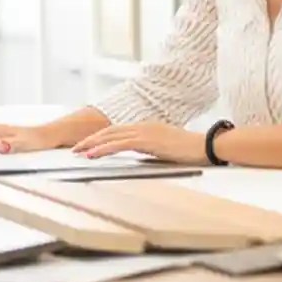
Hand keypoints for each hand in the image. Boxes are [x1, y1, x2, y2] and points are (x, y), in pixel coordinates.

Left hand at [71, 122, 206, 163]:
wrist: (207, 146)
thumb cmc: (189, 150)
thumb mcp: (163, 149)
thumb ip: (149, 148)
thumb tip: (138, 154)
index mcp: (145, 127)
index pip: (116, 131)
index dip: (99, 137)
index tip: (86, 145)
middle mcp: (142, 126)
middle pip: (109, 131)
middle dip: (90, 140)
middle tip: (75, 149)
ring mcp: (144, 132)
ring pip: (111, 136)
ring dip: (92, 144)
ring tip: (77, 152)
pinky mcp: (147, 140)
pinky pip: (119, 145)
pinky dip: (103, 149)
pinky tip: (92, 155)